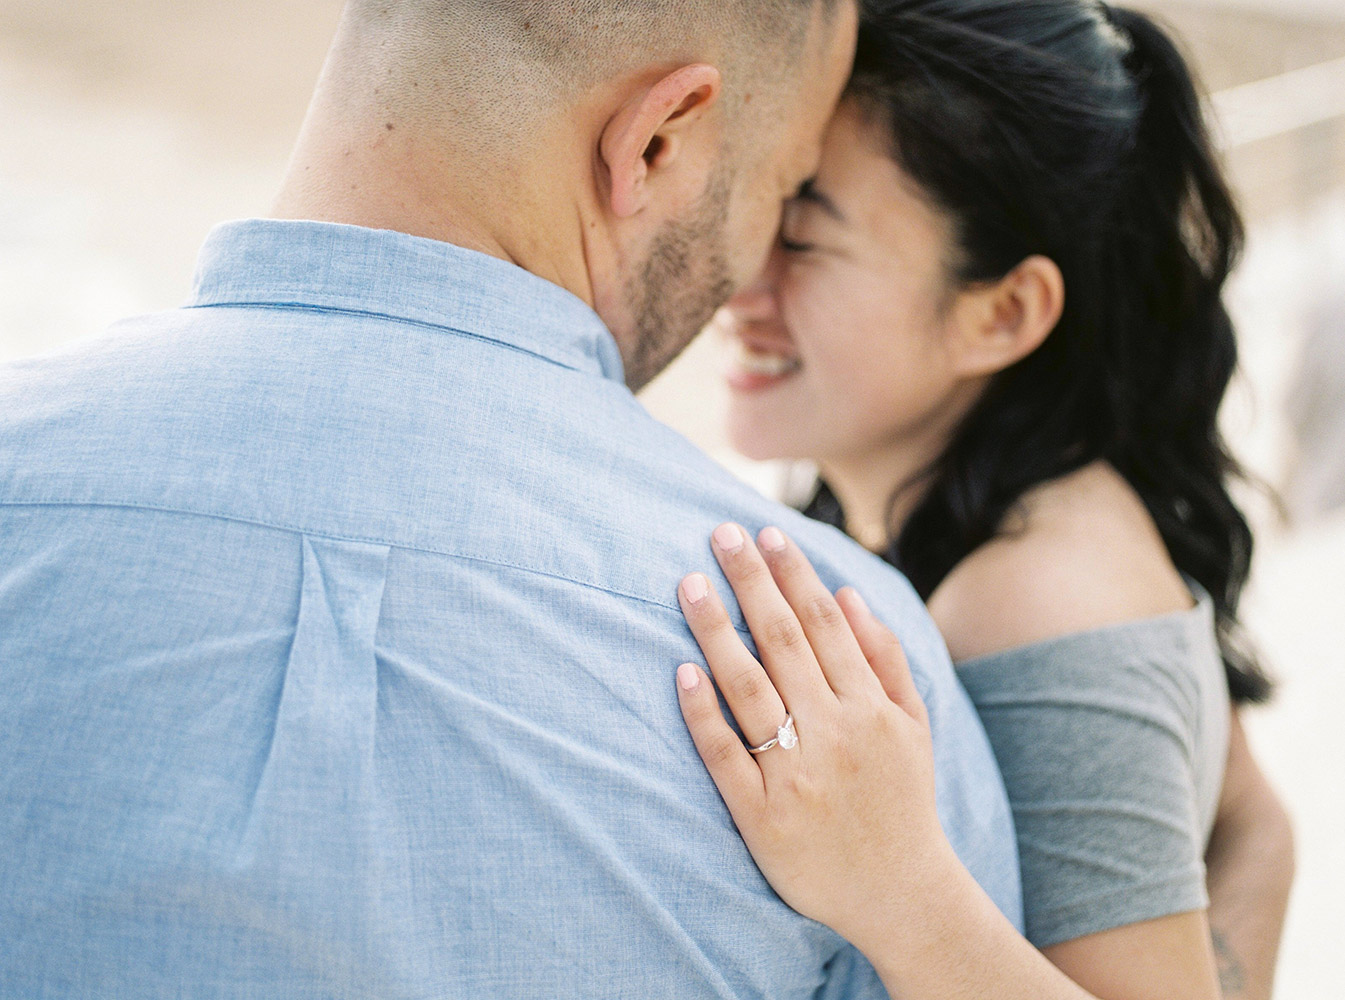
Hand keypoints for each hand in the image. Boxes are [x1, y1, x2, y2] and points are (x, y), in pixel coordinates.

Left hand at [675, 523, 954, 955]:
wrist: (901, 894)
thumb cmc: (903, 800)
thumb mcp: (915, 726)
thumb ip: (887, 659)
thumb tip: (848, 594)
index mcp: (871, 707)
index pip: (823, 624)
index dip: (792, 573)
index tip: (764, 531)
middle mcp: (833, 734)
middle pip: (783, 643)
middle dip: (752, 581)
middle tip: (720, 533)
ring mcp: (795, 775)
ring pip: (750, 689)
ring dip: (718, 632)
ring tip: (690, 583)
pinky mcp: (761, 817)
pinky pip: (726, 756)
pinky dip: (703, 713)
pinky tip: (682, 672)